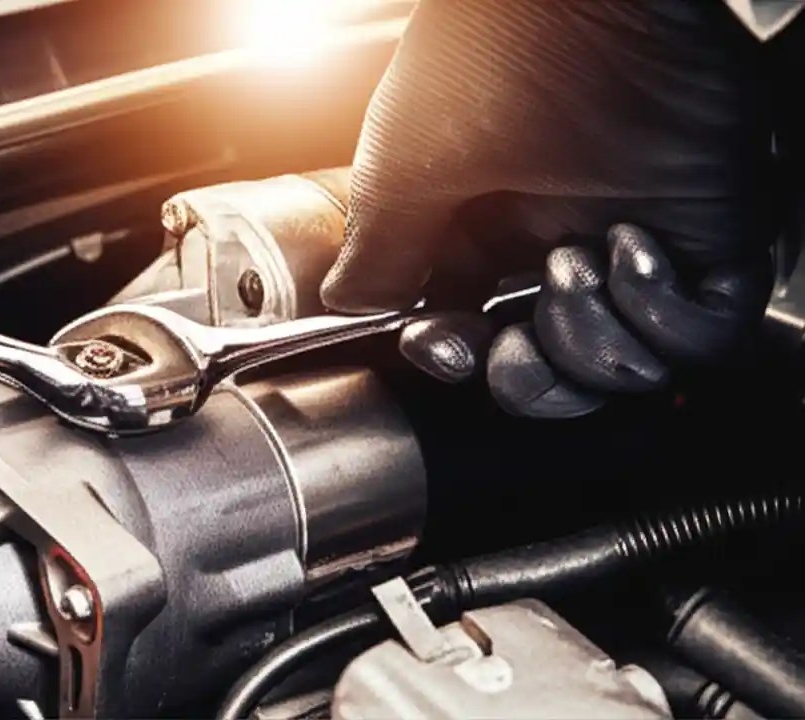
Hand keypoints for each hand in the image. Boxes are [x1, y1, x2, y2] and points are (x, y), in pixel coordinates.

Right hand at [323, 0, 776, 417]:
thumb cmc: (483, 61)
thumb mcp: (401, 172)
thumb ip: (378, 253)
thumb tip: (349, 306)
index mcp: (484, 230)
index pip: (474, 334)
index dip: (460, 358)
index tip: (450, 346)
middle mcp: (557, 239)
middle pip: (558, 374)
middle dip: (531, 383)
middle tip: (512, 344)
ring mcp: (631, 239)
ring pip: (630, 366)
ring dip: (593, 344)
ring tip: (572, 265)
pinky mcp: (706, 227)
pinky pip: (705, 329)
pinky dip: (666, 317)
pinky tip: (628, 250)